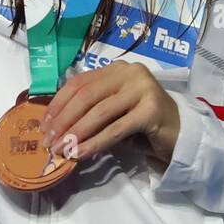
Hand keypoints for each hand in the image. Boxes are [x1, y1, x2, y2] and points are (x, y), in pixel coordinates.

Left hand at [38, 60, 180, 164]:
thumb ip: (90, 113)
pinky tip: (82, 154)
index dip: (58, 103)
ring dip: (76, 133)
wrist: (180, 134)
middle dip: (64, 119)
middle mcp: (130, 72)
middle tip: (49, 141)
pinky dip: (96, 142)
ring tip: (62, 150)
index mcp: (116, 69)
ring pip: (100, 111)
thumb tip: (57, 128)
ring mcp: (142, 88)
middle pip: (87, 95)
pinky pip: (116, 128)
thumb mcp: (112, 113)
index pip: (80, 82)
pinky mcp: (151, 109)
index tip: (44, 124)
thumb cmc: (142, 125)